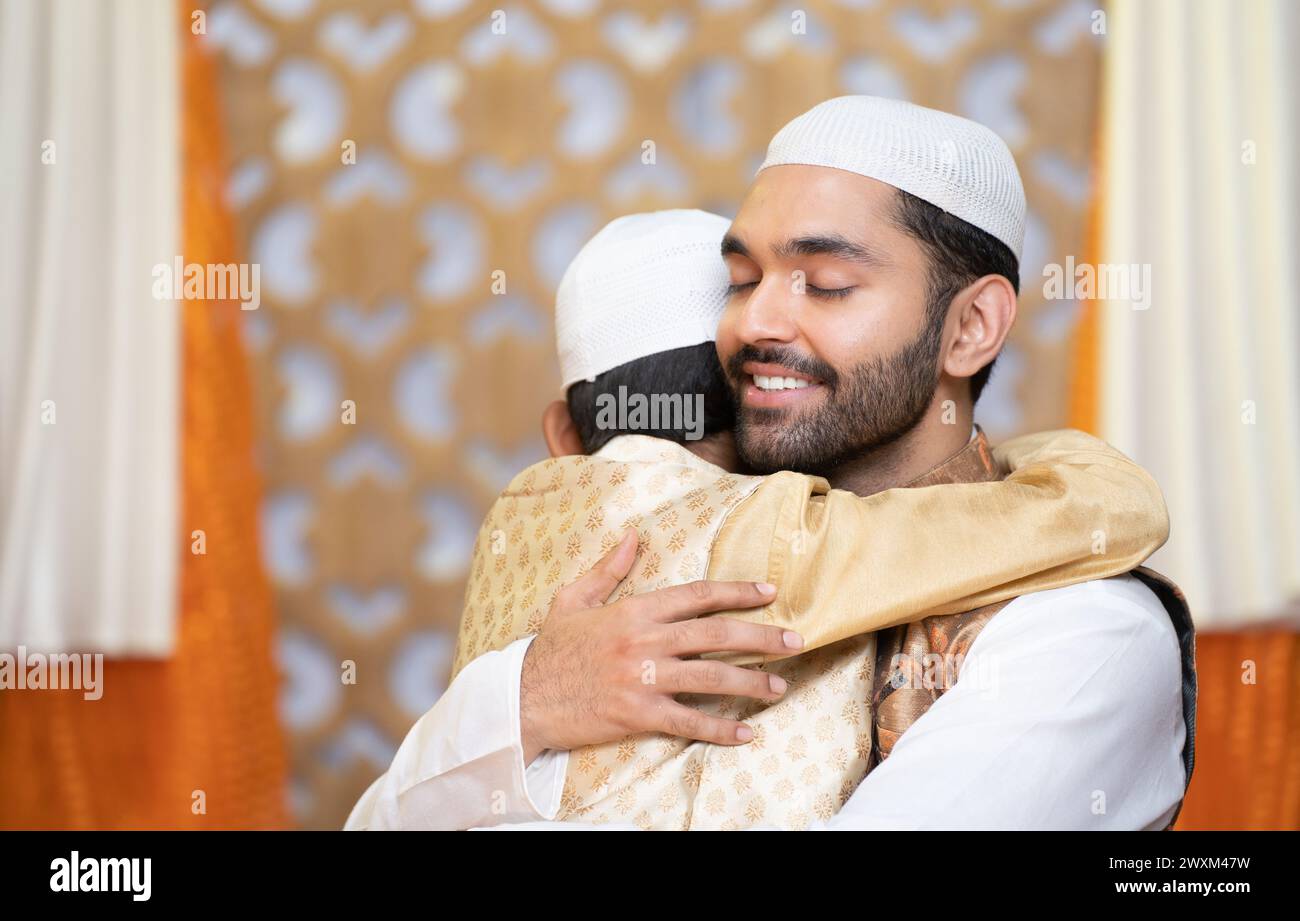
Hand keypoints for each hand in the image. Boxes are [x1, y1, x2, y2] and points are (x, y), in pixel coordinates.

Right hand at [520, 528, 802, 761]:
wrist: (522, 698)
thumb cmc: (550, 650)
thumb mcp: (573, 600)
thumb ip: (607, 569)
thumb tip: (632, 536)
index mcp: (634, 610)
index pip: (697, 595)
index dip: (737, 592)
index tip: (768, 593)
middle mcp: (644, 641)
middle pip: (716, 634)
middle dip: (761, 637)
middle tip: (795, 641)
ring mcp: (642, 678)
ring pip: (710, 677)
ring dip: (751, 682)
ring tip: (780, 687)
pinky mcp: (637, 713)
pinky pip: (689, 722)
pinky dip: (720, 729)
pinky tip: (746, 734)